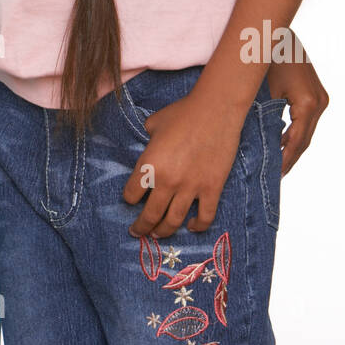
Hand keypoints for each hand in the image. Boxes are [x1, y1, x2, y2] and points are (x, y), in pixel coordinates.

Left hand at [123, 91, 245, 239]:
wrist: (215, 109)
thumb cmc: (182, 112)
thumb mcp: (153, 123)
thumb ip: (147, 140)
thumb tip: (148, 147)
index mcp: (149, 165)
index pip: (132, 193)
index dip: (129, 198)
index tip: (130, 200)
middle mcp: (168, 181)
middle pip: (150, 215)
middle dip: (141, 227)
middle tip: (137, 232)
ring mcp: (191, 188)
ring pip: (174, 221)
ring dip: (163, 231)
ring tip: (158, 234)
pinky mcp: (212, 189)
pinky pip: (205, 217)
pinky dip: (198, 226)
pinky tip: (191, 226)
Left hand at [266, 56, 328, 175]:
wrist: (275, 33)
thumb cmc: (265, 60)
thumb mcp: (264, 91)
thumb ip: (267, 119)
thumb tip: (262, 146)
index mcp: (307, 104)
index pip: (297, 142)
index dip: (286, 160)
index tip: (275, 175)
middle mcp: (319, 102)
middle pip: (305, 139)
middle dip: (290, 157)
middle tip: (276, 176)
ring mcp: (321, 98)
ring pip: (307, 131)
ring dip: (293, 146)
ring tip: (278, 164)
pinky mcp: (317, 94)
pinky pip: (307, 120)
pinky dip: (296, 132)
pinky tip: (282, 142)